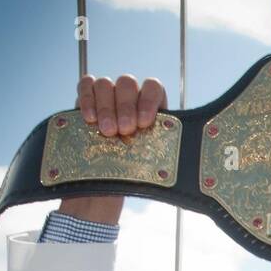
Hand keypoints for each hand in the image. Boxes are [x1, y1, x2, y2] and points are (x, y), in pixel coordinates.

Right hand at [56, 73, 168, 224]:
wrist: (104, 186)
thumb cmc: (131, 174)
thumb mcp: (149, 164)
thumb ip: (161, 155)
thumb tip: (184, 170)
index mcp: (150, 106)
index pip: (152, 87)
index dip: (148, 100)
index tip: (143, 123)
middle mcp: (128, 97)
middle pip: (127, 84)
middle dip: (125, 107)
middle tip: (124, 130)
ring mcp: (107, 96)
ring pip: (105, 84)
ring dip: (106, 107)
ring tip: (107, 132)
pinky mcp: (86, 99)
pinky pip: (86, 85)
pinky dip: (87, 99)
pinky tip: (89, 119)